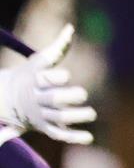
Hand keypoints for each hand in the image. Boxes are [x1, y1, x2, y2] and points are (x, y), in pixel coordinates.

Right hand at [0, 25, 96, 144]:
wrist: (6, 99)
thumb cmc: (30, 75)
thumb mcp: (39, 61)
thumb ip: (57, 47)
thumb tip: (70, 28)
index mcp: (34, 82)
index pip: (44, 79)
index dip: (54, 77)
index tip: (67, 75)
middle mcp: (37, 99)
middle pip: (51, 99)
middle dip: (66, 97)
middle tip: (83, 93)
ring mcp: (40, 115)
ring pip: (57, 117)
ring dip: (74, 117)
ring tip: (92, 114)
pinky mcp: (45, 127)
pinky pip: (59, 134)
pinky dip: (73, 137)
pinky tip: (89, 138)